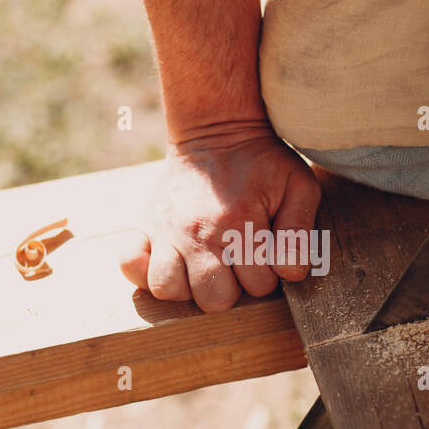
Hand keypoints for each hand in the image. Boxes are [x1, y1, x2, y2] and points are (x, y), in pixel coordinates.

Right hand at [119, 131, 321, 312]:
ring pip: (168, 289)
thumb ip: (299, 232)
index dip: (269, 274)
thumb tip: (290, 273)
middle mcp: (197, 233)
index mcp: (238, 225)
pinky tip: (171, 262)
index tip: (266, 252)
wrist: (216, 129)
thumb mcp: (297, 186)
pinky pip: (130, 265)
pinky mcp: (146, 226)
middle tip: (236, 263)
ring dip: (189, 287)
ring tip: (204, 267)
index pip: (258, 286)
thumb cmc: (262, 161)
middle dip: (231, 289)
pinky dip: (145, 272)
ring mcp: (166, 231)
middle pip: (213, 299)